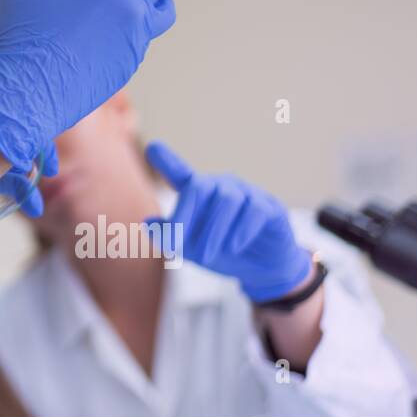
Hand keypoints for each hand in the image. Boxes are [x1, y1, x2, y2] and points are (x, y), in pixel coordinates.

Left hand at [144, 141, 312, 302]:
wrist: (261, 269)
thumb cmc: (222, 252)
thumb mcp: (191, 250)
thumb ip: (170, 237)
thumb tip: (147, 223)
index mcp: (199, 193)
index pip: (181, 173)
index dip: (168, 160)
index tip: (153, 147)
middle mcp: (220, 186)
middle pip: (199, 187)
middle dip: (184, 218)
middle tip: (175, 247)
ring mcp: (246, 193)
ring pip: (226, 200)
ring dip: (213, 231)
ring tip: (207, 256)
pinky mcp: (269, 206)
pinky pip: (254, 211)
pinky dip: (241, 230)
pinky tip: (234, 247)